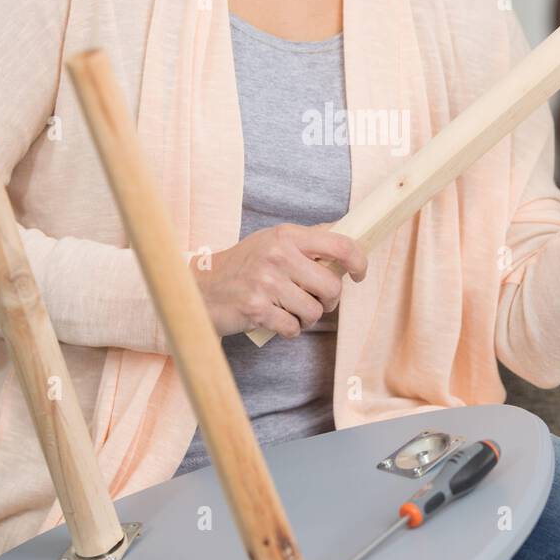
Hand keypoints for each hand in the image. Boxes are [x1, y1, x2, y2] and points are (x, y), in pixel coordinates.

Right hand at [194, 221, 367, 338]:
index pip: (340, 244)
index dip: (359, 262)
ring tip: (290, 309)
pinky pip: (293, 328)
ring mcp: (266, 283)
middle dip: (329, 300)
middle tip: (317, 300)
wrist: (201, 288)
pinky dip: (289, 329)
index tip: (359, 274)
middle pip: (332, 286)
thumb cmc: (243, 265)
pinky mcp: (257, 309)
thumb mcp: (273, 240)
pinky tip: (276, 319)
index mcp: (286, 236)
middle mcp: (278, 256)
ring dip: (307, 317)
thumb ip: (309, 238)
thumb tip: (348, 230)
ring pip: (314, 311)